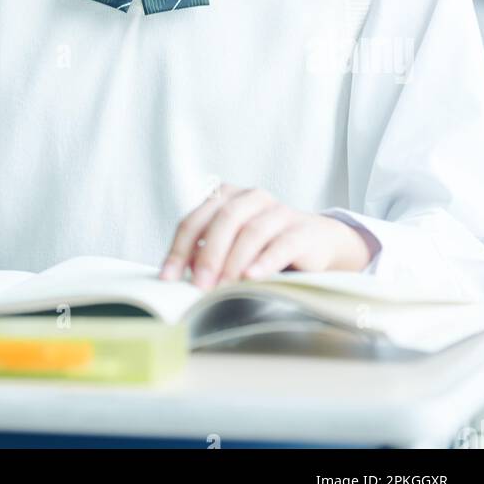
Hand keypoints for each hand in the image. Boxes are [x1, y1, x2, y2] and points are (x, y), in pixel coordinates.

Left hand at [159, 183, 372, 286]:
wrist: (315, 241)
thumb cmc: (263, 246)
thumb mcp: (232, 244)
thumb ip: (207, 253)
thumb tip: (176, 277)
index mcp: (227, 196)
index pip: (195, 220)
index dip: (179, 249)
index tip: (168, 278)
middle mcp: (252, 197)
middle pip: (224, 220)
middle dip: (208, 255)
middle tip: (200, 286)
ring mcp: (279, 211)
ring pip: (252, 231)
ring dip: (234, 261)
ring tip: (223, 287)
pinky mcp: (302, 230)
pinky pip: (281, 244)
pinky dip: (264, 261)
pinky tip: (252, 277)